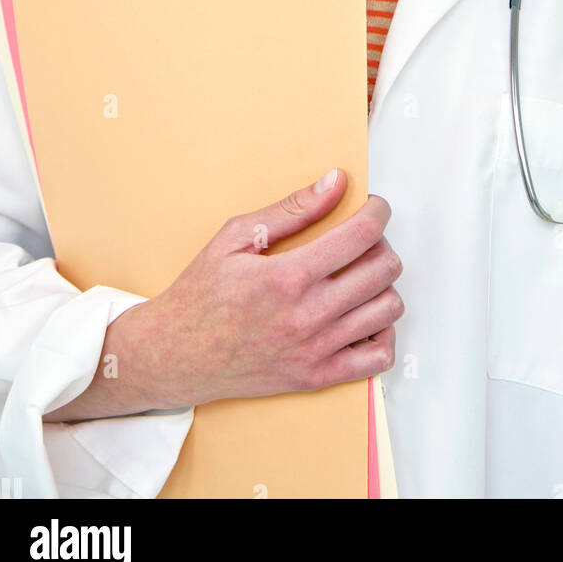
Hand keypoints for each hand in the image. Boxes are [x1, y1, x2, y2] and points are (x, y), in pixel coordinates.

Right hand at [127, 168, 402, 407]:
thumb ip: (292, 209)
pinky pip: (378, 359)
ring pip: (388, 309)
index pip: (362, 235)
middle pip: (384, 269)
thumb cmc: (201, 294)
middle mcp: (309, 315)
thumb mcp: (235, 237)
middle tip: (363, 240)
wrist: (174, 355)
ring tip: (360, 275)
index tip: (375, 207)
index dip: (378, 212)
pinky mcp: (317, 377)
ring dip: (383, 285)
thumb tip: (335, 183)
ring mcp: (316, 350)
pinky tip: (362, 316)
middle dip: (382, 244)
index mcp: (289, 276)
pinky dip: (383, 334)